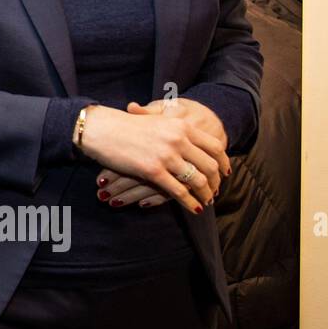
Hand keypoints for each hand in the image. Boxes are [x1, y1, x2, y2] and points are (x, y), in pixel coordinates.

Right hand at [77, 103, 227, 213]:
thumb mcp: (156, 119)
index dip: (223, 161)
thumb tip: (189, 139)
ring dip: (205, 194)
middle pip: (210, 165)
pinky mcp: (153, 170)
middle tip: (216, 190)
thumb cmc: (126, 124)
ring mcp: (166, 155)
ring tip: (206, 201)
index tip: (225, 172)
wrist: (103, 128)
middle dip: (216, 182)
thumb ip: (175, 127)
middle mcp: (178, 139)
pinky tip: (195, 209)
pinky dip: (189, 202)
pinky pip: (178, 191)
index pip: (214, 146)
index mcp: (181, 126)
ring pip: (197, 180)